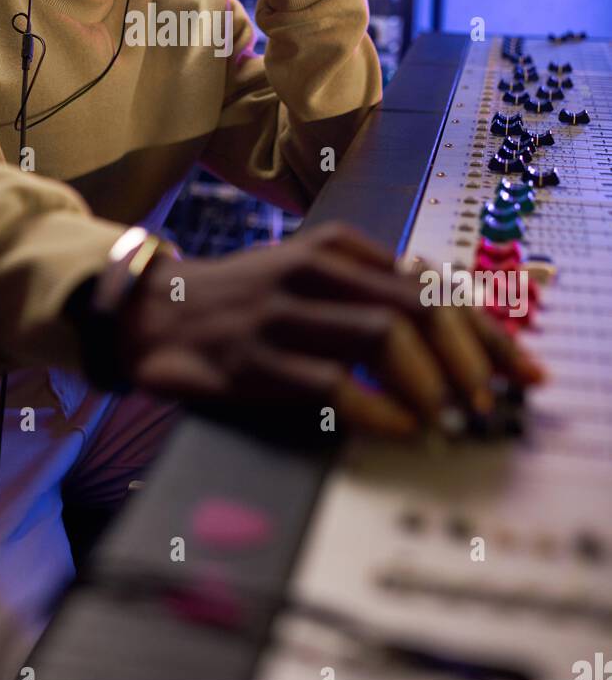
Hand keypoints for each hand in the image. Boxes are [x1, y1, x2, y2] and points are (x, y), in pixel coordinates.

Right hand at [116, 221, 545, 438]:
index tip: (523, 370)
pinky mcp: (255, 361)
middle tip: (488, 402)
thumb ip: (374, 286)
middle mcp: (315, 271)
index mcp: (337, 249)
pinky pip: (330, 385)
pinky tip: (397, 430)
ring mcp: (284, 315)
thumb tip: (457, 322)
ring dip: (429, 383)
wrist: (156, 312)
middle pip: (419, 304)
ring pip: (382, 335)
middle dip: (469, 358)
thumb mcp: (313, 273)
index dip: (487, 330)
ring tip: (449, 418)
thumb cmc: (250, 299)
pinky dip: (375, 411)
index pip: (433, 283)